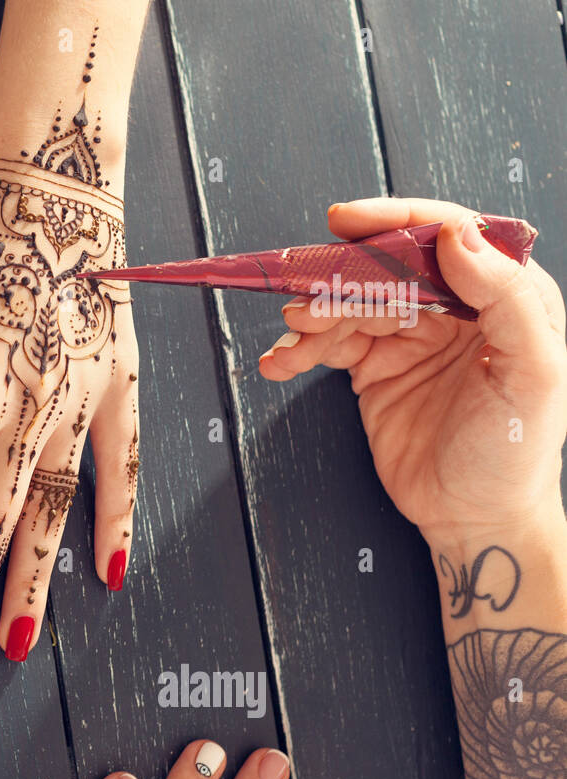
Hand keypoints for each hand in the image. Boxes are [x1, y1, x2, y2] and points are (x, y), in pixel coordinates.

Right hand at [258, 197, 566, 545]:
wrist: (474, 520)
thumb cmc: (516, 454)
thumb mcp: (533, 375)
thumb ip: (506, 299)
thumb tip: (457, 237)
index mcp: (505, 297)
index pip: (448, 238)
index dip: (397, 221)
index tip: (349, 221)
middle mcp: (456, 309)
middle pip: (386, 269)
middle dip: (340, 279)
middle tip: (308, 299)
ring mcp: (411, 338)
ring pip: (350, 304)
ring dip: (315, 317)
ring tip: (295, 337)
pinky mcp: (376, 369)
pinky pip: (330, 344)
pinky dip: (299, 351)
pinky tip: (281, 363)